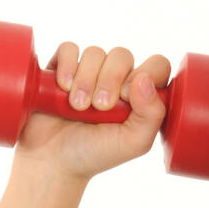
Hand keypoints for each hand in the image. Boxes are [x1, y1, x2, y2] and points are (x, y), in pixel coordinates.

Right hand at [15, 41, 169, 180]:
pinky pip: (69, 48)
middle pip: (123, 55)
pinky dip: (67, 66)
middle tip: (99, 107)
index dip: (145, 74)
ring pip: (95, 53)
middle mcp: (116, 80)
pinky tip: (63, 87)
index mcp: (139, 95)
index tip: (127, 98)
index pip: (157, 66)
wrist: (52, 159)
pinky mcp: (63, 67)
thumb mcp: (133, 143)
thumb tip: (145, 79)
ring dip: (86, 80)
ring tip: (78, 107)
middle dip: (110, 80)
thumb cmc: (94, 153)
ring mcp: (89, 72)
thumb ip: (152, 115)